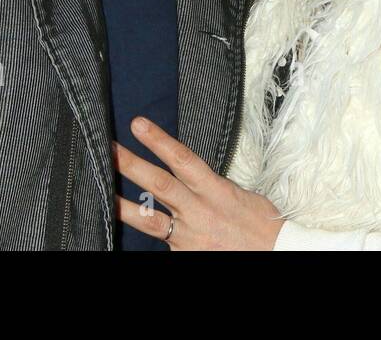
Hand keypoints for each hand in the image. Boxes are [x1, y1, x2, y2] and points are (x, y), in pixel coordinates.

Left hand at [114, 117, 284, 249]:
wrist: (276, 255)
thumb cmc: (261, 225)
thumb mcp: (240, 195)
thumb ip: (211, 185)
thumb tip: (190, 175)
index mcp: (215, 190)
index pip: (182, 159)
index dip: (158, 140)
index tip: (138, 125)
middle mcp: (199, 211)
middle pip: (159, 184)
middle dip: (131, 165)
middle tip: (108, 149)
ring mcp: (188, 236)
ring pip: (150, 219)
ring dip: (123, 205)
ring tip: (104, 192)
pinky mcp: (183, 255)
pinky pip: (161, 242)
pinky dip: (148, 234)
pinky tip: (131, 225)